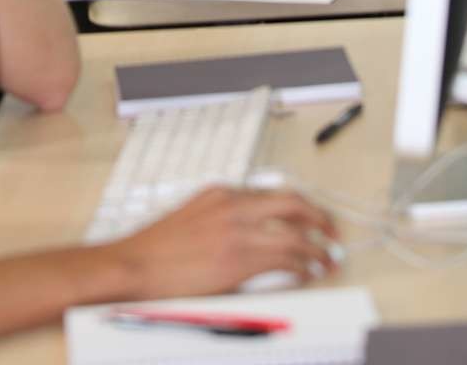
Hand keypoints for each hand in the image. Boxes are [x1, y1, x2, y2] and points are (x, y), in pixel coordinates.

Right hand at [119, 186, 338, 295]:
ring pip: (294, 233)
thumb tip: (250, 230)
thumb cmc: (158, 250)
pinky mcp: (238, 259)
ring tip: (327, 259)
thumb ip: (222, 216)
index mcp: (222, 194)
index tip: (313, 217)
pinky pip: (284, 259)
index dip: (300, 206)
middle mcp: (233, 205)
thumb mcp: (193, 217)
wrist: (134, 264)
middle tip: (332, 232)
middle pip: (292, 202)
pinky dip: (302, 266)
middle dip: (318, 217)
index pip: (273, 193)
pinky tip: (307, 273)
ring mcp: (237, 230)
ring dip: (317, 248)